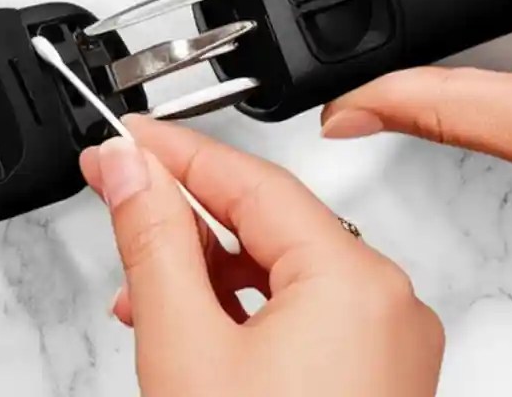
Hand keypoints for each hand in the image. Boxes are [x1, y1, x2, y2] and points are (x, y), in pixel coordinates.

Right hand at [80, 116, 442, 395]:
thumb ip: (154, 241)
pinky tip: (194, 321)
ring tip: (141, 282)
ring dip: (210, 267)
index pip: (252, 180)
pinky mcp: (376, 380)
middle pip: (273, 223)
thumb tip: (128, 170)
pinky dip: (245, 310)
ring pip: (286, 272)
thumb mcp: (184, 345)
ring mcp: (390, 347)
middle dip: (188, 213)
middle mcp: (390, 306)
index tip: (126, 138)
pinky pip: (305, 316)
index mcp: (356, 283)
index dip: (177, 153)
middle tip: (121, 193)